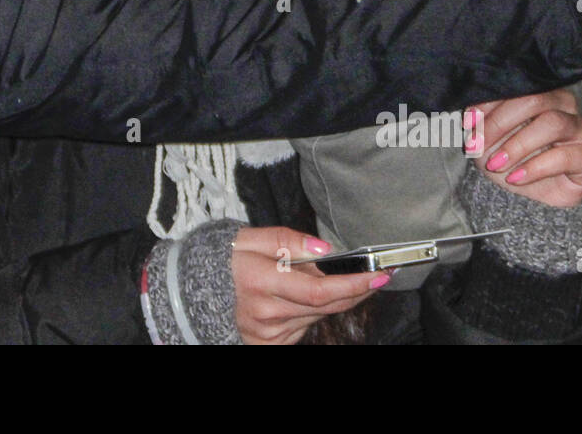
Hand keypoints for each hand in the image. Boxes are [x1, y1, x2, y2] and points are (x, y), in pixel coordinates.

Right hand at [232, 226, 385, 344]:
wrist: (202, 288)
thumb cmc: (232, 259)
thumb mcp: (253, 238)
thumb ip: (288, 239)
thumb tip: (326, 250)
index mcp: (259, 281)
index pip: (318, 290)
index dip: (352, 285)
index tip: (378, 275)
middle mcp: (265, 312)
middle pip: (325, 306)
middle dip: (354, 290)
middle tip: (375, 276)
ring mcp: (268, 332)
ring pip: (318, 315)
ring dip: (333, 298)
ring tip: (328, 278)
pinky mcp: (270, 344)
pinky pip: (306, 326)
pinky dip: (314, 310)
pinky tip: (305, 297)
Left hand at [467, 91, 581, 207]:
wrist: (528, 200)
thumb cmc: (508, 159)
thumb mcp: (487, 140)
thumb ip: (480, 123)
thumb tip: (470, 114)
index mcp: (539, 91)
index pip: (515, 87)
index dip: (489, 103)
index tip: (468, 122)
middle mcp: (563, 104)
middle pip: (535, 99)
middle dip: (500, 123)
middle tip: (478, 145)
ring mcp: (579, 128)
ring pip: (552, 123)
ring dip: (517, 145)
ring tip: (496, 164)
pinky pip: (564, 156)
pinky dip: (534, 168)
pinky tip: (515, 178)